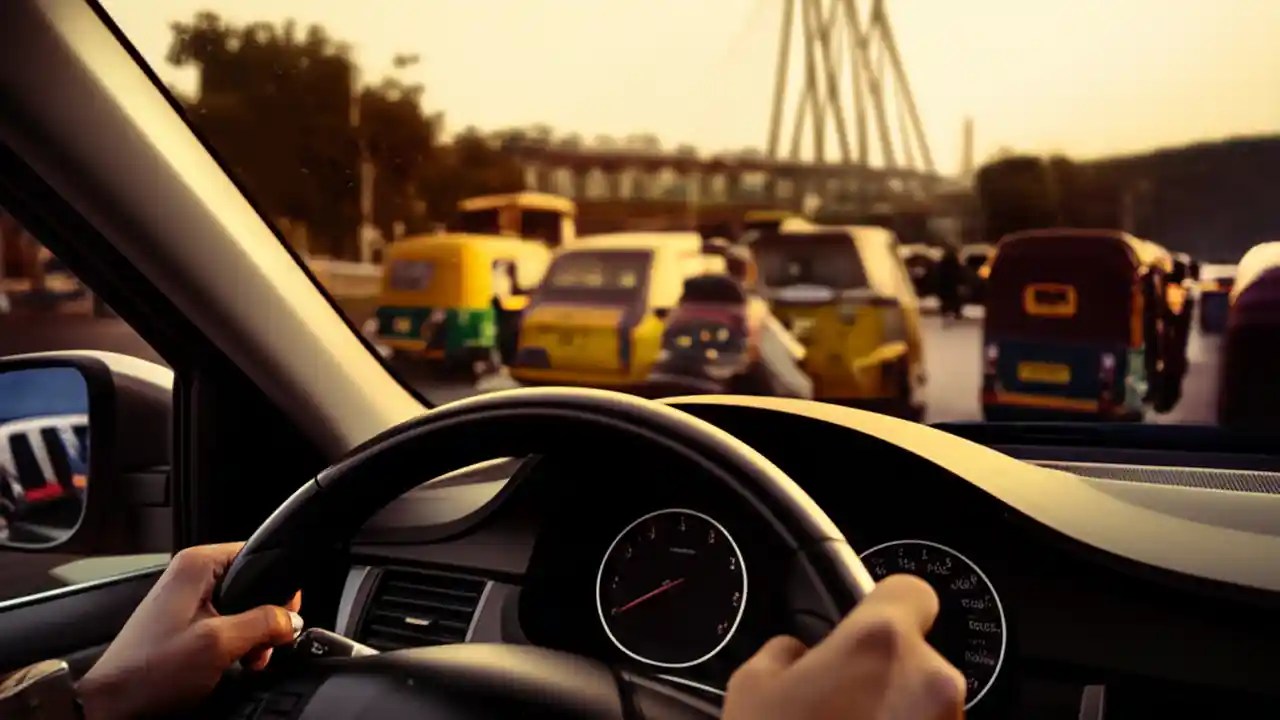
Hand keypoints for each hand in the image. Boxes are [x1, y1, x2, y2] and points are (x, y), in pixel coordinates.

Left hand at [76, 542, 302, 719]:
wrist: (113, 704)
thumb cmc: (151, 671)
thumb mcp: (219, 644)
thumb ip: (263, 624)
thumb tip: (292, 619)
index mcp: (198, 565)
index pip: (257, 554)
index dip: (278, 586)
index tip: (284, 615)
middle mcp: (191, 576)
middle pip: (253, 584)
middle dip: (266, 618)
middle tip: (262, 647)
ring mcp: (186, 600)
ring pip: (242, 608)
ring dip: (253, 636)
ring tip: (248, 660)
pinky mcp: (185, 624)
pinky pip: (226, 624)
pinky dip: (237, 643)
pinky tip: (235, 662)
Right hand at [722, 574, 964, 719]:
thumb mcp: (753, 687)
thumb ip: (786, 651)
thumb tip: (797, 653)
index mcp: (881, 643)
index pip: (910, 591)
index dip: (885, 604)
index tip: (866, 622)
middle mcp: (931, 682)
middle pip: (915, 656)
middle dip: (882, 673)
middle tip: (839, 701)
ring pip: (925, 701)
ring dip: (896, 710)